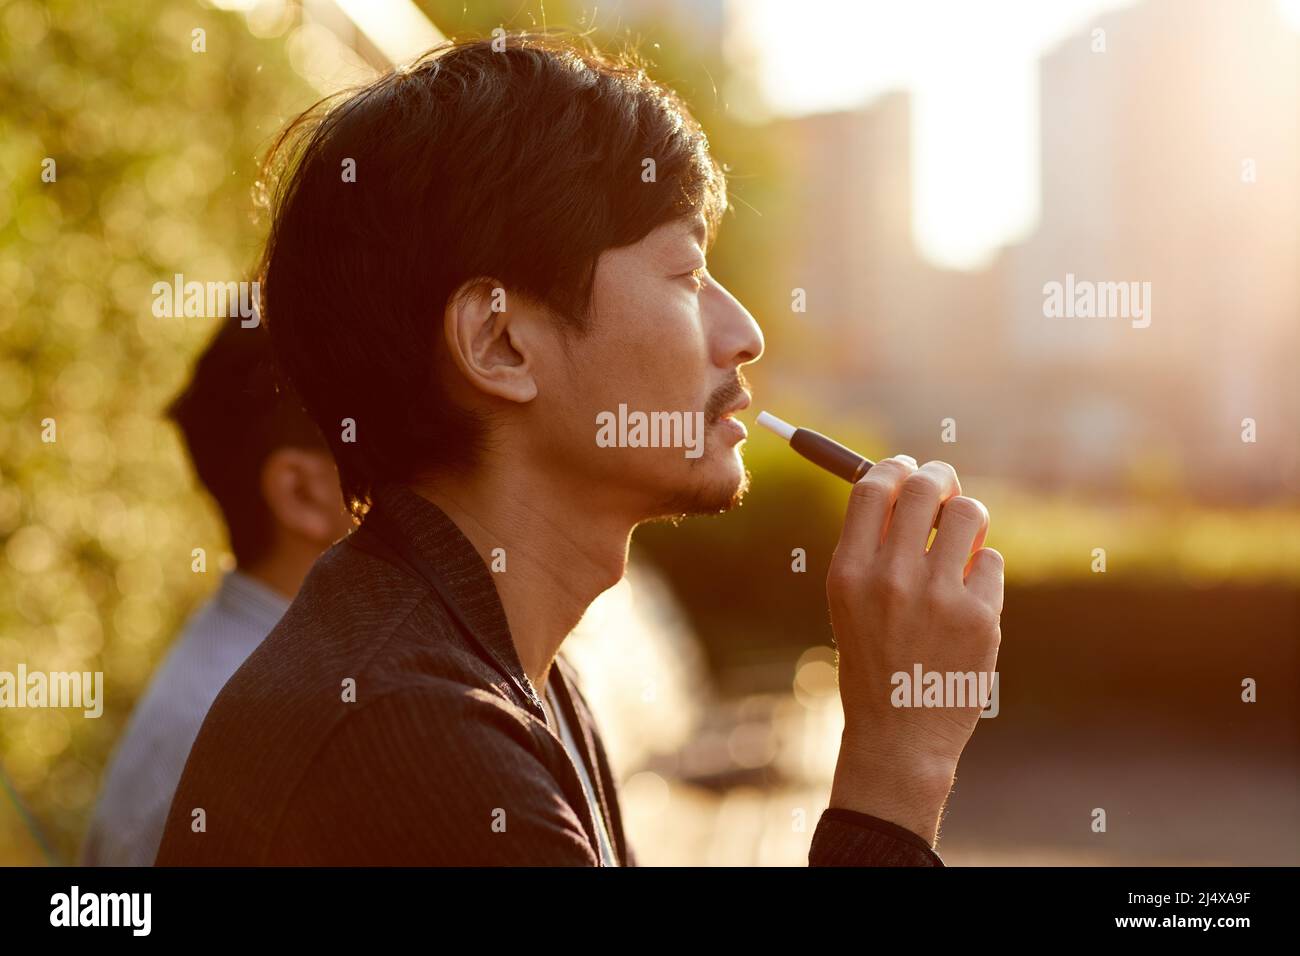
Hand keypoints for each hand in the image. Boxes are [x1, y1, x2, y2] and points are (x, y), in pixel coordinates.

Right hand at [824, 457, 1002, 843]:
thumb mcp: (849, 603)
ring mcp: (939, 598)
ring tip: (963, 537)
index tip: (906, 469)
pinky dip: (981, 571)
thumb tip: (904, 483)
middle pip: (924, 488)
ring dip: (968, 516)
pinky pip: (990, 562)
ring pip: (969, 514)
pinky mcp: (980, 619)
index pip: (873, 488)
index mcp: (849, 572)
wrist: (899, 735)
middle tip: (945, 486)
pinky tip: (967, 599)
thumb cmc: (873, 660)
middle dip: (940, 477)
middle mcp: (891, 579)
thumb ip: (871, 548)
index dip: (894, 468)